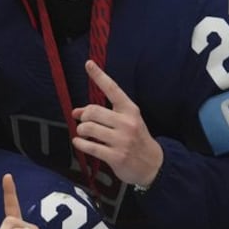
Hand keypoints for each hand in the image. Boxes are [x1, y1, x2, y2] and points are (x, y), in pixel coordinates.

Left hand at [73, 61, 163, 187]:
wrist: (153, 164)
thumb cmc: (135, 139)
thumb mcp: (124, 122)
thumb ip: (102, 115)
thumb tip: (75, 112)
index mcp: (130, 110)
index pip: (113, 89)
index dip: (99, 76)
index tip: (88, 63)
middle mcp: (127, 123)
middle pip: (92, 111)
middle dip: (83, 116)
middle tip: (83, 121)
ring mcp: (122, 140)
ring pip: (88, 128)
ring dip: (81, 130)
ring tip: (84, 134)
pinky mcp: (116, 156)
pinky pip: (89, 146)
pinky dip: (80, 144)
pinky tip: (80, 143)